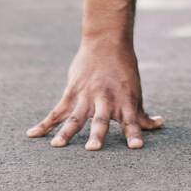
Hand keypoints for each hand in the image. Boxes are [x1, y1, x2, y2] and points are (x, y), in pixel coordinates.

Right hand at [26, 37, 164, 149]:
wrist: (106, 42)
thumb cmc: (124, 71)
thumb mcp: (134, 91)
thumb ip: (140, 113)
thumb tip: (159, 125)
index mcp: (125, 101)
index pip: (132, 121)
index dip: (134, 134)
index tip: (136, 147)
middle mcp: (106, 99)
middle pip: (101, 119)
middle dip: (97, 133)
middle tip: (92, 149)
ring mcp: (87, 96)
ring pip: (76, 116)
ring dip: (66, 131)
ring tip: (57, 146)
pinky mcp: (72, 92)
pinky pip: (57, 111)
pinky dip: (44, 124)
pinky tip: (32, 135)